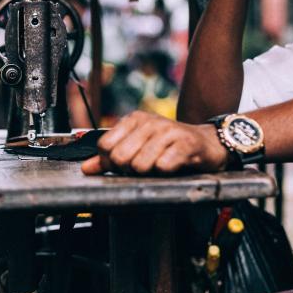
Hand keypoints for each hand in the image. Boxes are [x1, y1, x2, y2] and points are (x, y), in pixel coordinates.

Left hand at [81, 111, 226, 174]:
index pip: (105, 146)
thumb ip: (110, 158)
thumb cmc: (169, 146)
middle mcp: (149, 122)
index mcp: (134, 119)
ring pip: (140, 164)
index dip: (111, 162)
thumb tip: (86, 168)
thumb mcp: (138, 147)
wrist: (206, 143)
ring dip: (149, 172)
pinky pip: (163, 166)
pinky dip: (166, 172)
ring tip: (159, 165)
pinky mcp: (185, 144)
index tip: (124, 165)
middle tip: (144, 167)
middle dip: (129, 170)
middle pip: (120, 157)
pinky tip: (173, 166)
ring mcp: (168, 131)